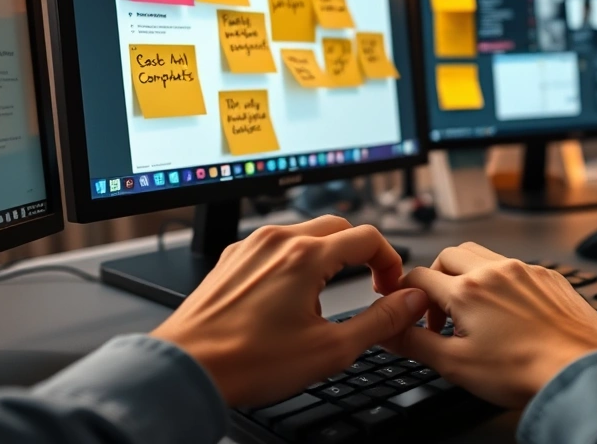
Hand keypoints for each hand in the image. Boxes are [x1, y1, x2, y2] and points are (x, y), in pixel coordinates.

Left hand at [151, 215, 426, 407]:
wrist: (186, 369)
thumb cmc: (248, 362)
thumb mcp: (331, 349)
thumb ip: (381, 321)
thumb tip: (410, 302)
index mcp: (305, 256)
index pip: (368, 237)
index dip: (390, 262)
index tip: (390, 288)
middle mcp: (277, 241)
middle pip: (339, 227)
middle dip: (362, 253)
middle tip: (369, 285)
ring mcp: (250, 247)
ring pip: (305, 233)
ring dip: (329, 256)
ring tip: (326, 299)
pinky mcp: (231, 260)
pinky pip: (275, 247)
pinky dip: (295, 262)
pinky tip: (289, 299)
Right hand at [382, 243, 596, 407]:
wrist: (581, 372)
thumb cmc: (524, 372)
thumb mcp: (456, 365)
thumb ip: (414, 343)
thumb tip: (387, 331)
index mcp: (467, 290)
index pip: (418, 277)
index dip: (404, 294)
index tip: (404, 308)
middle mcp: (495, 271)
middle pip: (448, 257)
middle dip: (435, 279)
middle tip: (437, 312)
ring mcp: (525, 271)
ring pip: (483, 256)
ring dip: (467, 275)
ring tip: (471, 311)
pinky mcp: (550, 278)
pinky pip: (515, 267)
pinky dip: (501, 281)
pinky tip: (507, 312)